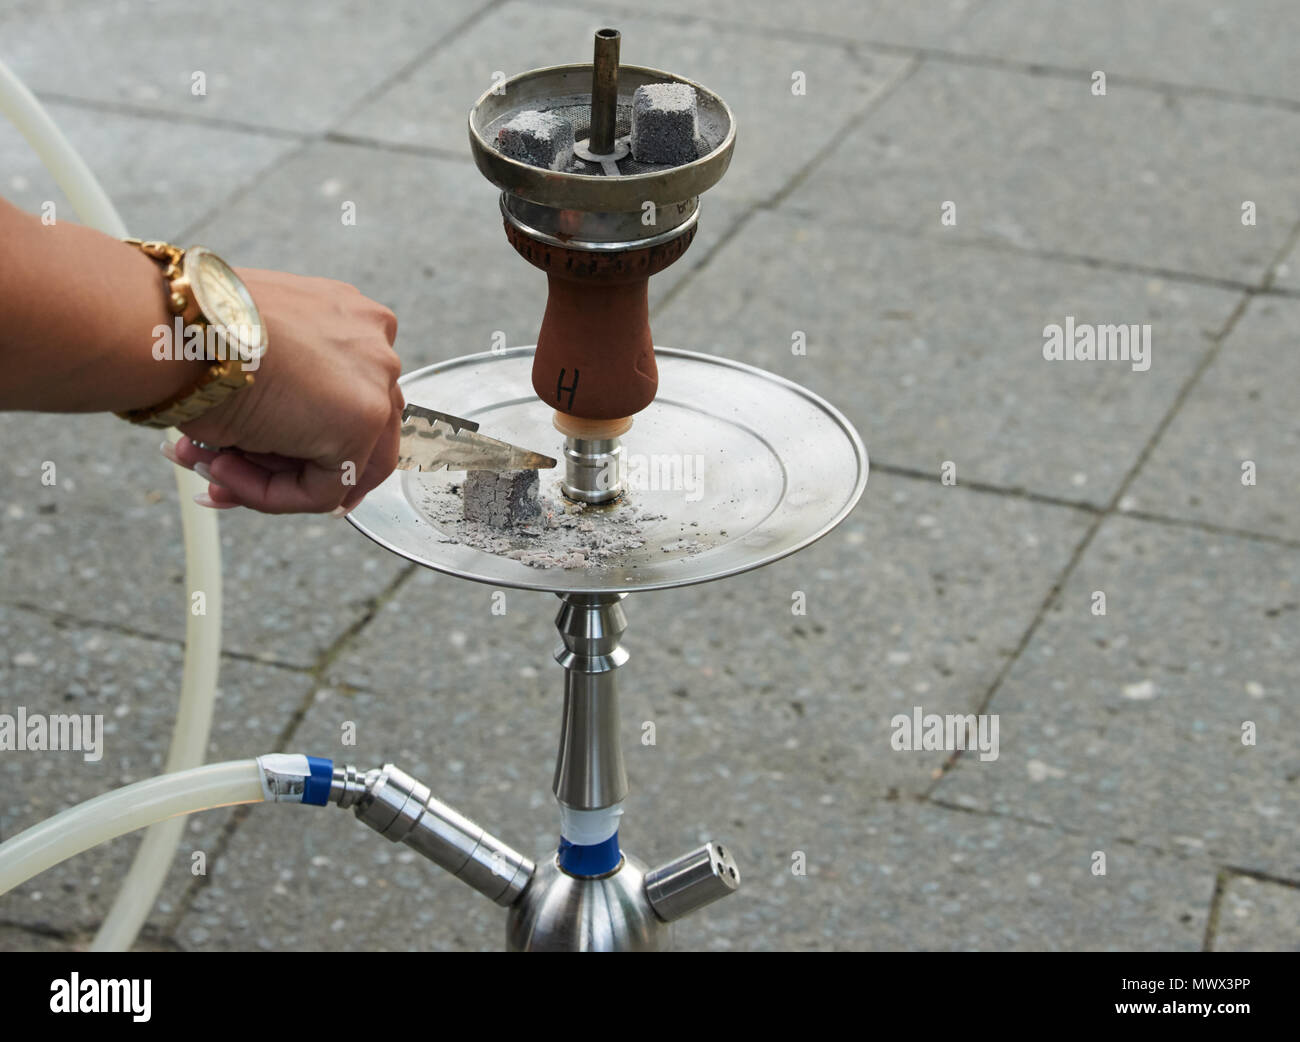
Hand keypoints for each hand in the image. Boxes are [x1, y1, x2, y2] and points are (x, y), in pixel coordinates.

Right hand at [167, 268, 403, 514]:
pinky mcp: (365, 421)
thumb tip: (269, 439)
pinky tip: (219, 468)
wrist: (176, 323)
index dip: (291, 437)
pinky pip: (322, 490)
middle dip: (277, 466)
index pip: (340, 399)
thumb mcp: (248, 355)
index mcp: (351, 320)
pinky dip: (269, 494)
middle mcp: (375, 348)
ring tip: (208, 467)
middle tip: (223, 472)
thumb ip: (277, 391)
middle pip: (345, 436)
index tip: (246, 451)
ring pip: (336, 467)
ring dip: (267, 480)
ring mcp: (377, 383)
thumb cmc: (196, 331)